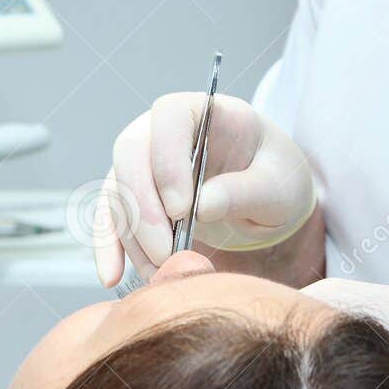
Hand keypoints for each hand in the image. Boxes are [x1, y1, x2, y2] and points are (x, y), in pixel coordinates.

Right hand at [95, 93, 315, 286]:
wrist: (268, 197)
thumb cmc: (276, 179)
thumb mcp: (279, 187)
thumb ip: (246, 191)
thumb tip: (203, 205)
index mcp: (207, 112)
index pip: (170, 115)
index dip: (167, 159)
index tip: (182, 209)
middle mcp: (166, 130)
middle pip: (131, 152)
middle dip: (142, 207)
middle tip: (165, 253)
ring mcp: (146, 161)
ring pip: (118, 189)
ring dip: (132, 235)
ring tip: (161, 273)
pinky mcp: (136, 195)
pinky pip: (112, 216)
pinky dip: (109, 246)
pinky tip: (111, 276)